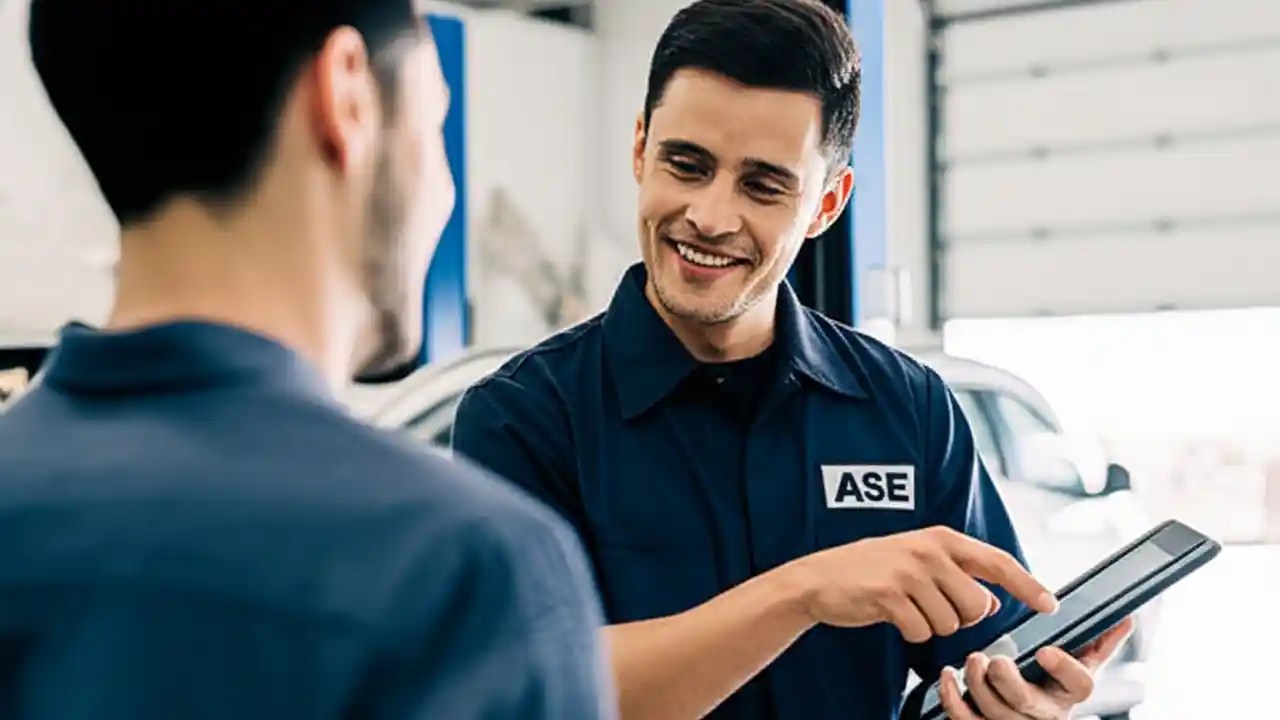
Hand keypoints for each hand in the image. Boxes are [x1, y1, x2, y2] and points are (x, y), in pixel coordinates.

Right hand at [786, 526, 1057, 642]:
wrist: (819, 578)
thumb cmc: (871, 569)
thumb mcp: (918, 561)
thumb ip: (957, 576)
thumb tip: (991, 601)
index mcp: (941, 539)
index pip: (997, 561)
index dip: (1027, 584)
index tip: (1049, 603)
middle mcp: (929, 551)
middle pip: (977, 605)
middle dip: (960, 617)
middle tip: (930, 605)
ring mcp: (909, 572)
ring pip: (950, 623)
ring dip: (931, 625)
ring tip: (905, 606)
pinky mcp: (890, 596)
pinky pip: (922, 632)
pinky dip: (910, 632)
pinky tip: (891, 615)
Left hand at [939, 616, 1135, 718]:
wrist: (1029, 712)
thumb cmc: (1051, 679)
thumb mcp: (1079, 662)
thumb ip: (1100, 641)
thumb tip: (1126, 617)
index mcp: (1070, 692)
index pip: (1081, 685)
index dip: (1064, 667)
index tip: (1044, 649)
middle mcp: (1046, 714)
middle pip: (1029, 704)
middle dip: (1008, 681)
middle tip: (993, 658)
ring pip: (996, 714)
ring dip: (978, 686)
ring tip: (972, 660)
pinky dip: (953, 700)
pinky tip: (948, 676)